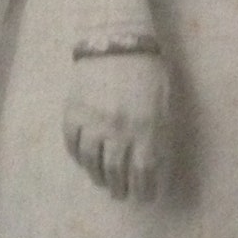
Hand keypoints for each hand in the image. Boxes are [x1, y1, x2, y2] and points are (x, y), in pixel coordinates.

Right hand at [63, 52, 170, 201]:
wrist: (116, 39)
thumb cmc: (148, 67)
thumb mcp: (165, 98)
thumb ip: (161, 130)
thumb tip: (157, 161)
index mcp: (146, 126)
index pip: (144, 172)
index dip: (145, 190)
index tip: (146, 197)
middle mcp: (118, 129)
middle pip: (116, 173)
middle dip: (120, 188)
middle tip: (122, 194)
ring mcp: (93, 122)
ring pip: (92, 163)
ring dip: (98, 177)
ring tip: (104, 181)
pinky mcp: (73, 113)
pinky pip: (73, 145)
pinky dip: (78, 157)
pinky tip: (86, 160)